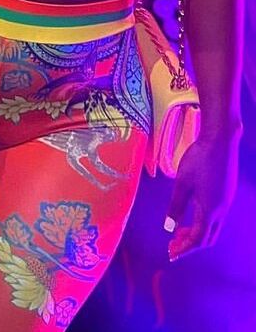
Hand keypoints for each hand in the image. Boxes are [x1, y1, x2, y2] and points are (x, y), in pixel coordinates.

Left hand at [165, 131, 240, 261]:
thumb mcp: (182, 183)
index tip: (171, 254)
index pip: (198, 238)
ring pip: (213, 229)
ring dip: (196, 234)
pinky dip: (202, 224)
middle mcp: (222, 211)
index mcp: (210, 209)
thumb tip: (169, 227)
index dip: (184, 248)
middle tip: (172, 247)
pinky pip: (216, 219)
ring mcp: (227, 204)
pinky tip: (190, 218)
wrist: (221, 142)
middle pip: (208, 238)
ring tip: (177, 234)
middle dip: (190, 245)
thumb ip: (175, 206)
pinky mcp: (227, 196)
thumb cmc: (198, 159)